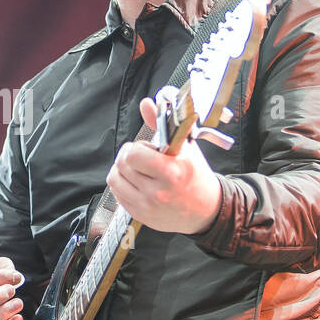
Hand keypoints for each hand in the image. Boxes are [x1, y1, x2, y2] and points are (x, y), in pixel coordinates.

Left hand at [106, 97, 221, 234]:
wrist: (206, 210)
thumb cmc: (196, 176)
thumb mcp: (185, 147)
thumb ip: (161, 124)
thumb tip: (146, 103)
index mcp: (172, 172)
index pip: (134, 155)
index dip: (136, 147)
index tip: (146, 148)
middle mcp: (158, 192)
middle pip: (122, 165)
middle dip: (128, 155)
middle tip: (141, 156)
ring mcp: (147, 206)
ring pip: (114, 179)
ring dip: (122, 169)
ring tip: (136, 168)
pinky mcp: (139, 215)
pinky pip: (117, 193)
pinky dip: (122, 183)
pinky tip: (136, 181)